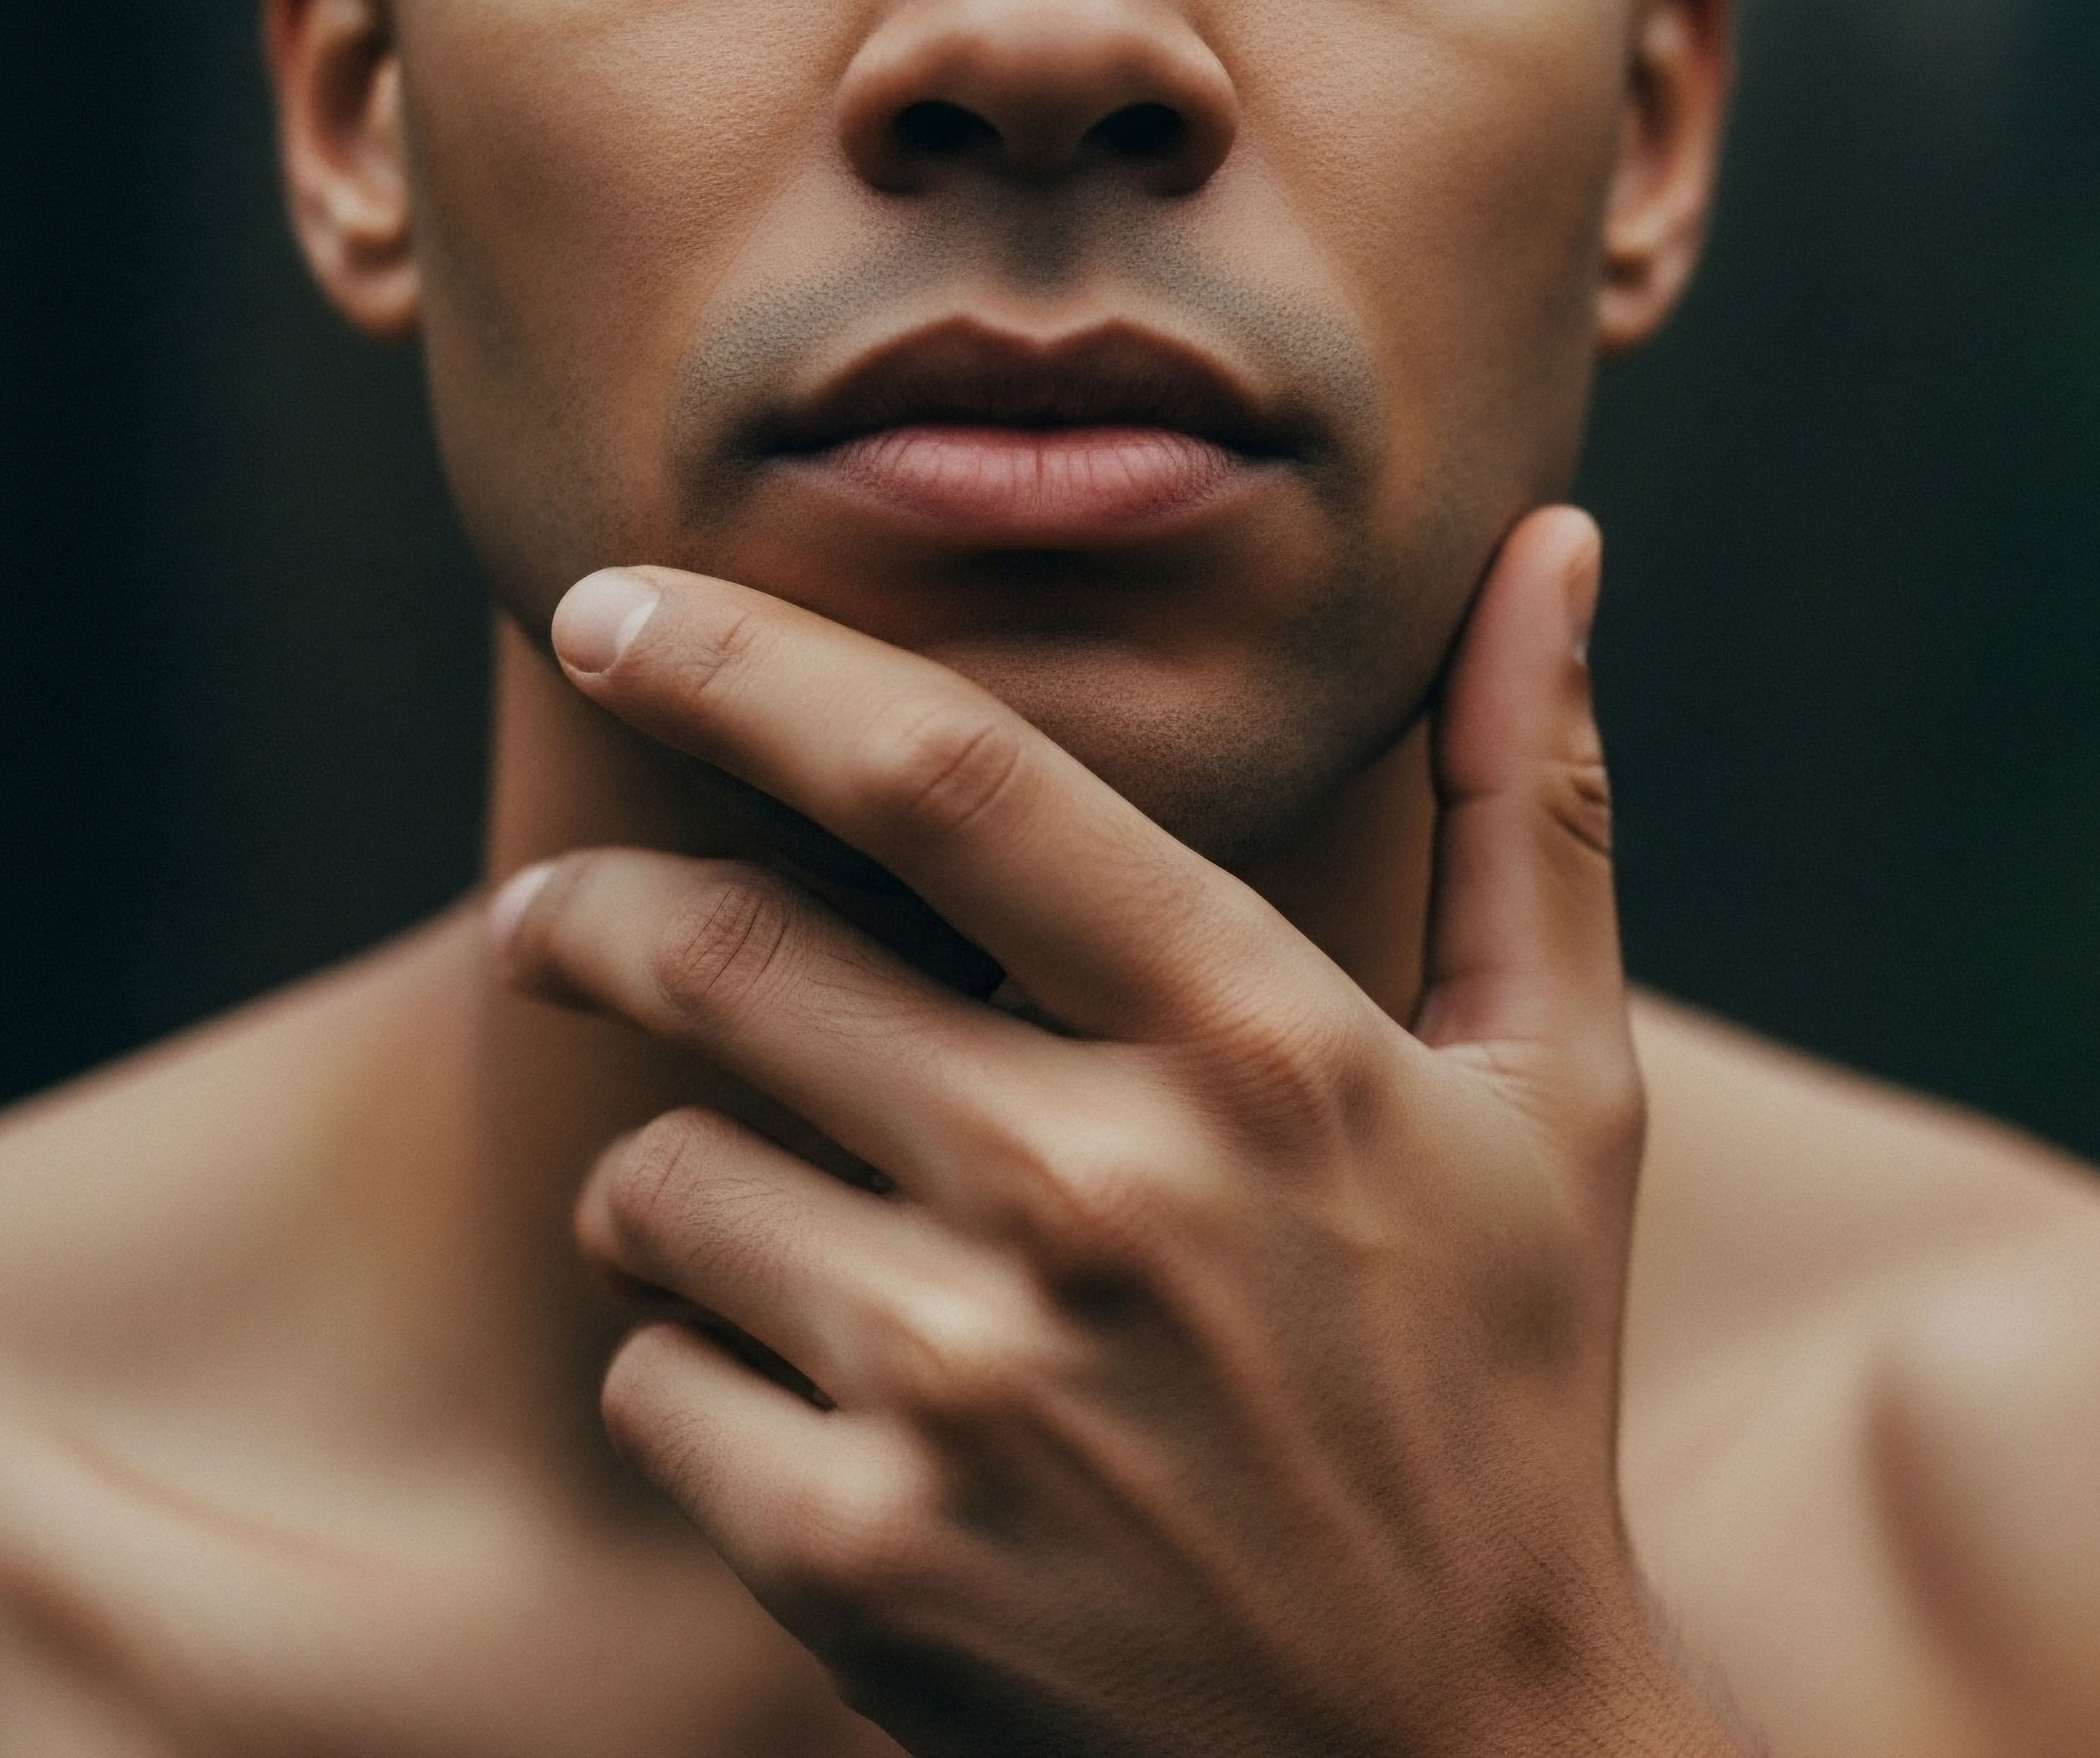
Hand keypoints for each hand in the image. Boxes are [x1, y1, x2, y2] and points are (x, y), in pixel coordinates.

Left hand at [491, 508, 1742, 1757]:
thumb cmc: (1496, 1402)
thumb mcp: (1554, 1103)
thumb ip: (1525, 806)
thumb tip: (1554, 538)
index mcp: (1267, 1044)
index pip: (949, 771)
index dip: (745, 659)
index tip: (612, 604)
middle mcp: (1108, 1193)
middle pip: (730, 956)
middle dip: (590, 916)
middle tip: (545, 918)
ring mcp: (976, 1386)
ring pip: (657, 1179)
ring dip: (668, 1179)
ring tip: (765, 1227)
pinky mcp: (863, 1560)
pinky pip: (652, 1379)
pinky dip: (695, 1375)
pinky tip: (827, 1420)